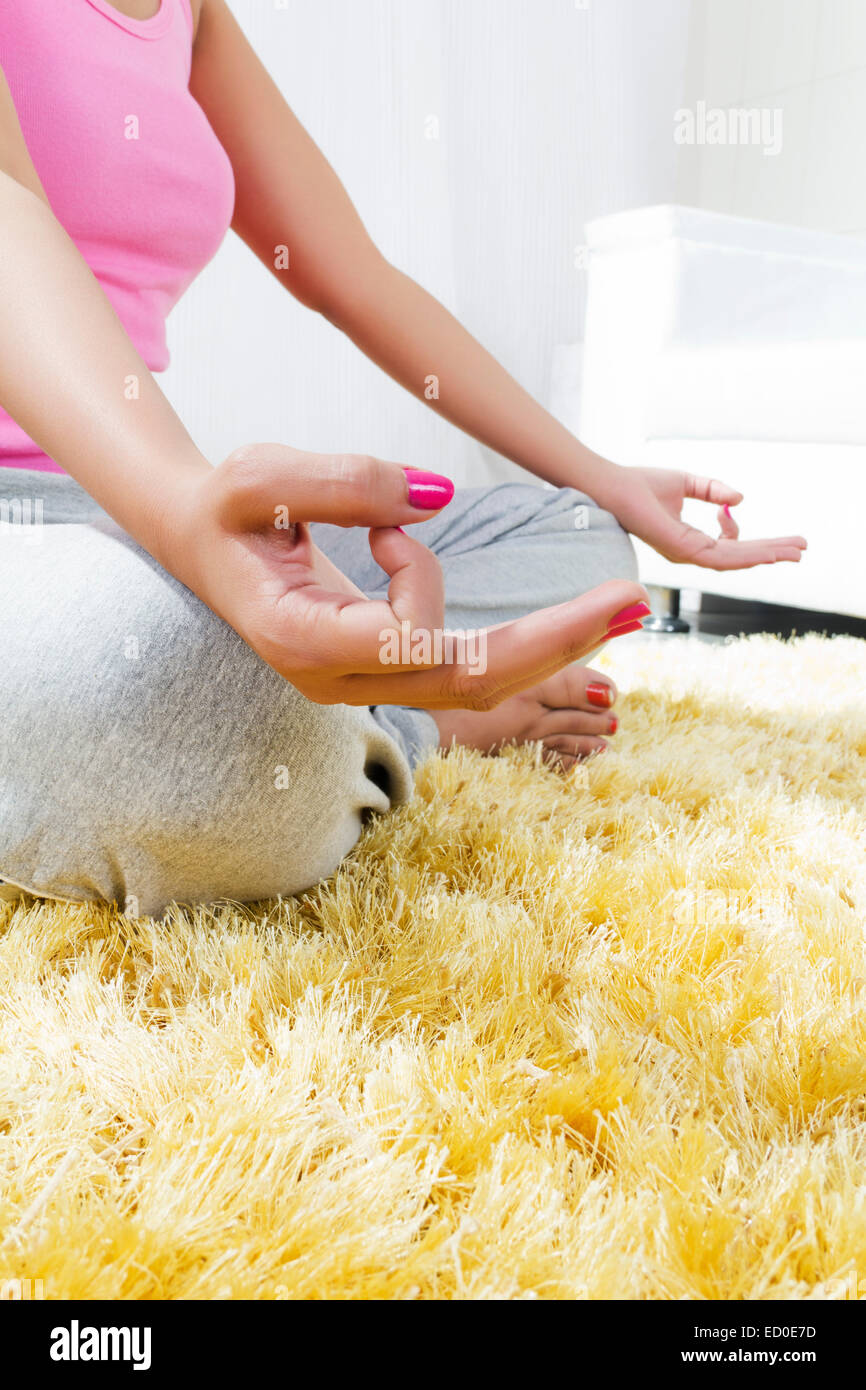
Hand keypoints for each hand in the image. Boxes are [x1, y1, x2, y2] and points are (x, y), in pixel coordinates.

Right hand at [179, 444, 649, 707]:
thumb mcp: (262, 476)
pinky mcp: (385, 673)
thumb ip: (344, 482)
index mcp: (302, 638)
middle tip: (636, 605)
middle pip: (466, 678)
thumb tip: (438, 498)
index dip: (477, 608)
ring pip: (473, 676)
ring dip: (544, 639)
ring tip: (550, 581)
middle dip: (556, 644)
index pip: (403, 642)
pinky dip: (457, 600)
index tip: (536, 570)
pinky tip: (391, 546)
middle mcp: (337, 678)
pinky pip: (454, 652)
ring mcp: (363, 685)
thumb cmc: (226, 510)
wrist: (201, 546)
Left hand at [600, 465, 806, 569]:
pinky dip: (749, 554)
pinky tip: (770, 551)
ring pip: (736, 560)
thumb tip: (740, 501)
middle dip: (772, 553)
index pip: (728, 548)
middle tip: (802, 550)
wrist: (615, 486)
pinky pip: (722, 556)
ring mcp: (686, 554)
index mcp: (689, 541)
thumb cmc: (642, 485)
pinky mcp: (683, 549)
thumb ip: (713, 491)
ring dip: (768, 555)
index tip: (737, 514)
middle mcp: (689, 552)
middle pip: (738, 559)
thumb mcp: (687, 483)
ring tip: (797, 551)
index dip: (748, 538)